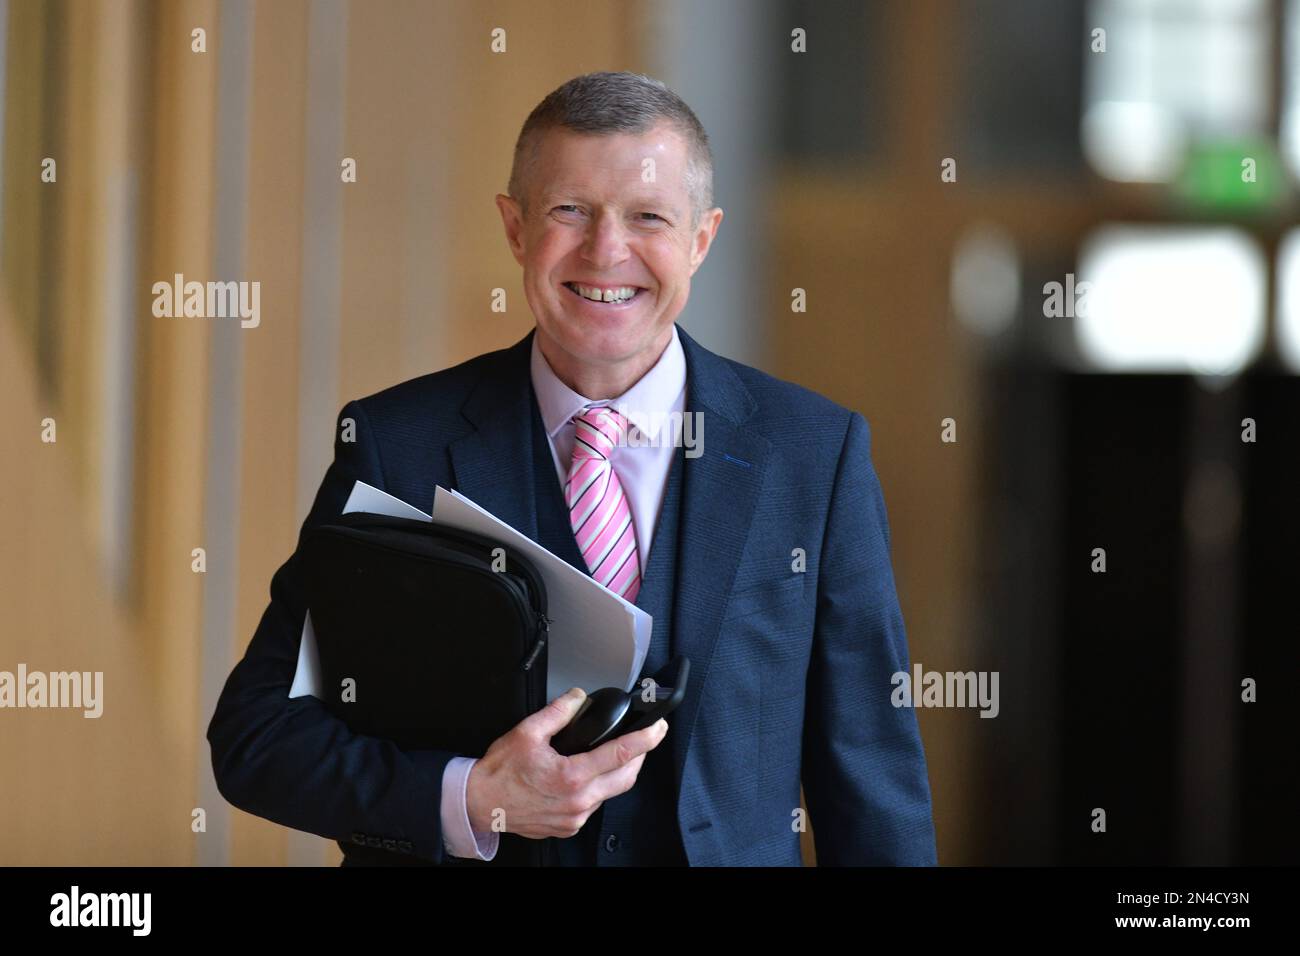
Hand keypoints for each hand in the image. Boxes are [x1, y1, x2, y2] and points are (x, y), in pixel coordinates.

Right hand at [465, 687, 667, 838]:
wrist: (480, 803)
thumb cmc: (499, 773)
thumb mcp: (527, 732)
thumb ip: (558, 712)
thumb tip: (577, 697)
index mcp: (571, 776)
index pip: (621, 754)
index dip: (646, 739)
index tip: (658, 728)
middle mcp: (578, 801)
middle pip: (626, 777)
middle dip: (641, 756)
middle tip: (646, 738)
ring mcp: (574, 817)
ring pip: (611, 793)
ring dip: (619, 772)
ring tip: (617, 753)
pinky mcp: (569, 827)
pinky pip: (595, 805)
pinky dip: (599, 788)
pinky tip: (591, 775)